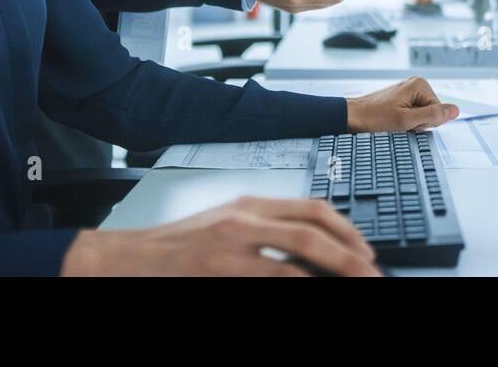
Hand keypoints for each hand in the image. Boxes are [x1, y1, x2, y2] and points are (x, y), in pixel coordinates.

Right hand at [59, 196, 380, 275]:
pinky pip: (274, 281)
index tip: (366, 252)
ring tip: (356, 285)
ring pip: (298, 258)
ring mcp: (230, 246)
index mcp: (249, 204)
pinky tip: (310, 293)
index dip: (347, 230)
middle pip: (313, 229)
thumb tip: (311, 252)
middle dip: (350, 254)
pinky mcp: (218, 271)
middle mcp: (243, 219)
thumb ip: (264, 232)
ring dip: (334, 272)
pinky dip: (298, 288)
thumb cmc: (174, 249)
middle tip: (372, 274)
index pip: (311, 207)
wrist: (125, 261)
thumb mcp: (224, 227)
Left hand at [345, 76, 459, 132]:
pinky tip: (391, 121)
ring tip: (393, 122)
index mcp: (420, 85)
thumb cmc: (374, 119)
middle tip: (399, 123)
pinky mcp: (402, 99)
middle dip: (417, 123)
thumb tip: (456, 111)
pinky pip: (412, 115)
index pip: (438, 112)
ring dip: (410, 124)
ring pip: (422, 116)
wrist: (351, 117)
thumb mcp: (407, 121)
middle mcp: (415, 84)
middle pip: (431, 113)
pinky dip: (404, 122)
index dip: (424, 123)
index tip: (406, 122)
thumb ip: (433, 115)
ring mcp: (408, 92)